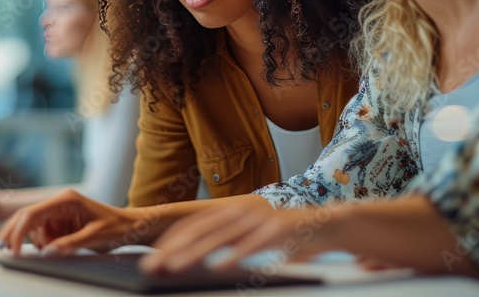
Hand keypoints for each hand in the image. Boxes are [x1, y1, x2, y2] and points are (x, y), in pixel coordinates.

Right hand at [0, 188, 140, 256]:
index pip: (32, 214)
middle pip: (26, 217)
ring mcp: (60, 211)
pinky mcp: (62, 220)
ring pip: (34, 228)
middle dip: (14, 234)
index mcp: (66, 199)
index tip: (11, 249)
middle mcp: (60, 202)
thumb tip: (46, 251)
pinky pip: (44, 233)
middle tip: (2, 250)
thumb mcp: (94, 237)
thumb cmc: (117, 227)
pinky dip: (46, 243)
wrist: (131, 226)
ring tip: (60, 249)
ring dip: (38, 242)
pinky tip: (60, 247)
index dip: (17, 232)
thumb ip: (69, 244)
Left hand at [140, 198, 344, 273]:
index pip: (193, 224)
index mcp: (232, 211)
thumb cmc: (285, 236)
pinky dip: (235, 255)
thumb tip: (197, 260)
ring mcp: (260, 218)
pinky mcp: (279, 229)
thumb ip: (227, 245)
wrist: (326, 226)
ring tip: (175, 267)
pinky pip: (252, 244)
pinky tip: (219, 267)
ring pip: (221, 236)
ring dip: (195, 253)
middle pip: (200, 230)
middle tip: (153, 266)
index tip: (152, 257)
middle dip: (173, 249)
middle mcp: (242, 210)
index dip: (171, 240)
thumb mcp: (251, 238)